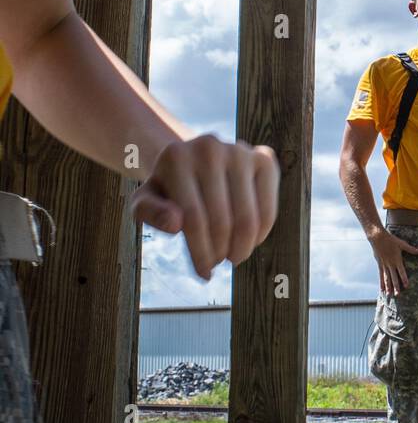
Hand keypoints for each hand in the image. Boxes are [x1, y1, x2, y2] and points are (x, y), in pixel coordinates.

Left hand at [130, 134, 279, 279]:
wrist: (193, 160)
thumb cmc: (168, 190)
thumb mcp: (144, 202)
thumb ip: (149, 213)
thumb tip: (175, 223)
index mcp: (176, 157)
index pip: (193, 218)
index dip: (201, 252)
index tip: (204, 274)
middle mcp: (210, 148)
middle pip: (221, 220)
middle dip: (220, 252)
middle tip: (217, 263)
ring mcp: (240, 151)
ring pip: (247, 217)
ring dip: (241, 247)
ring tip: (233, 256)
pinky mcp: (264, 159)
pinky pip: (268, 207)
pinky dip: (261, 233)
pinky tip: (250, 241)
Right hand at [368, 227, 417, 296]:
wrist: (378, 237)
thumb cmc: (391, 240)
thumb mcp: (401, 243)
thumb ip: (410, 249)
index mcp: (397, 259)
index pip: (401, 271)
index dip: (404, 278)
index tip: (407, 285)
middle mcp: (390, 264)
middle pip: (393, 277)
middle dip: (396, 286)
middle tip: (398, 294)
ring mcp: (384, 265)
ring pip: (387, 278)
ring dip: (388, 287)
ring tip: (389, 294)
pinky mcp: (380, 265)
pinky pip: (381, 276)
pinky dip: (381, 283)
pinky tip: (382, 289)